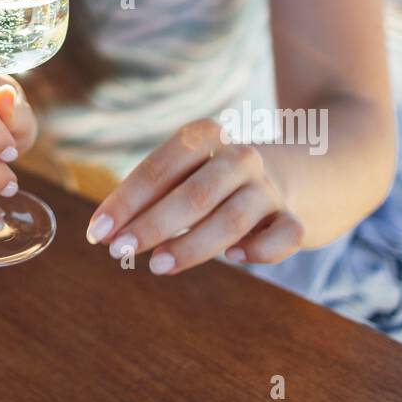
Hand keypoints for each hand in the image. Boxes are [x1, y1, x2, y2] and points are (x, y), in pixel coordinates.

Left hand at [86, 118, 304, 275]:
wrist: (304, 170)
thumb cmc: (219, 177)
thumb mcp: (188, 170)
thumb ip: (154, 195)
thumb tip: (107, 231)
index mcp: (206, 136)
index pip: (159, 168)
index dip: (126, 201)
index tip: (97, 232)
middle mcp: (240, 157)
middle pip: (194, 193)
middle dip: (152, 224)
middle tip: (120, 251)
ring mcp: (270, 188)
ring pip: (233, 217)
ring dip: (192, 244)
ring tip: (158, 265)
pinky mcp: (297, 218)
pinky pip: (284, 236)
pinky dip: (260, 249)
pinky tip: (234, 257)